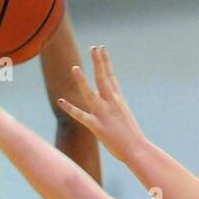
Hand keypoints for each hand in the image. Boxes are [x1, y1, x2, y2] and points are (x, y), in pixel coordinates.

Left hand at [57, 46, 145, 164]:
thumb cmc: (131, 137)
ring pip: (91, 95)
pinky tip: (61, 101)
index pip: (110, 77)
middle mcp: (111, 104)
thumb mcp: (123, 116)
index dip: (105, 62)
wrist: (138, 150)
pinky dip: (70, 109)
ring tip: (75, 68)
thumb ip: (112, 104)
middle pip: (103, 79)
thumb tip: (101, 96)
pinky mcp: (98, 127)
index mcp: (118, 100)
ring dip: (82, 82)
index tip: (101, 49)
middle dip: (98, 63)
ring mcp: (104, 114)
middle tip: (94, 48)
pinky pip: (81, 116)